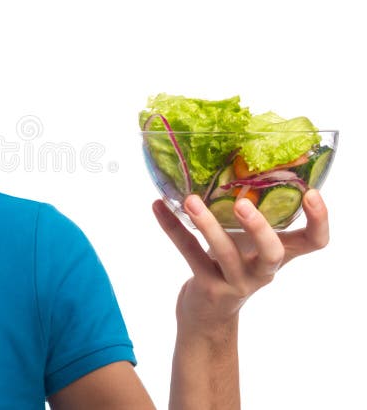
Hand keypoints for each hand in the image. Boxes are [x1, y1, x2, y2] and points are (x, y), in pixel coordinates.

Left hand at [153, 189, 328, 331]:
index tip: (312, 193)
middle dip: (259, 228)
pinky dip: (172, 227)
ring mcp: (236, 282)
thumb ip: (248, 214)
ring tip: (190, 200)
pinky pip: (189, 252)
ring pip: (224, 253)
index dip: (320, 220)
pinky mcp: (208, 287)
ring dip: (206, 225)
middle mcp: (263, 271)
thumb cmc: (232, 267)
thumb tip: (229, 161)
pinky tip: (158, 206)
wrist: (208, 316)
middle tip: (243, 203)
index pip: (315, 242)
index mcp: (280, 255)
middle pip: (272, 253)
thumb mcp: (247, 244)